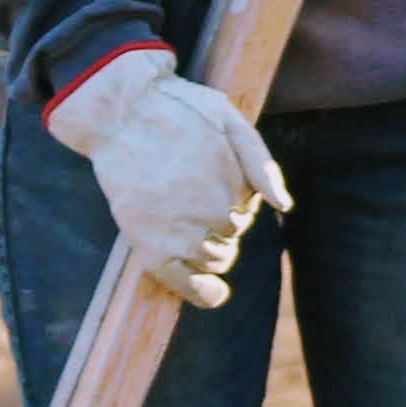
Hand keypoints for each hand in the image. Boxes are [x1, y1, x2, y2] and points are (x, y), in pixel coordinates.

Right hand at [46, 47, 291, 304]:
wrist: (120, 114)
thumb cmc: (178, 112)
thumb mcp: (230, 120)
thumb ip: (261, 164)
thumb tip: (284, 206)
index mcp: (233, 186)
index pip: (246, 213)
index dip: (235, 202)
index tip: (214, 185)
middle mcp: (209, 215)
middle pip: (231, 238)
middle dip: (223, 227)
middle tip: (194, 200)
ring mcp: (179, 234)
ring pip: (214, 261)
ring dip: (211, 251)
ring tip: (190, 225)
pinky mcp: (150, 247)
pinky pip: (182, 283)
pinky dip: (200, 292)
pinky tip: (213, 295)